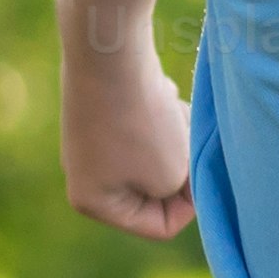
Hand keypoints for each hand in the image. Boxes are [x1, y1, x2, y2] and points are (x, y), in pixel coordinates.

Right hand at [61, 46, 195, 238]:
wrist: (109, 51)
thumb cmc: (142, 122)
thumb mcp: (173, 173)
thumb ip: (179, 190)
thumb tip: (178, 172)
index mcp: (93, 203)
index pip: (158, 226)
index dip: (189, 205)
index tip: (195, 170)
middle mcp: (83, 175)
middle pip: (156, 189)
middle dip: (180, 165)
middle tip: (185, 139)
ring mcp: (88, 139)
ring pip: (154, 154)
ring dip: (175, 137)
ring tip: (172, 113)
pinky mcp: (100, 108)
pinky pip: (144, 125)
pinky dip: (162, 113)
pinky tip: (159, 93)